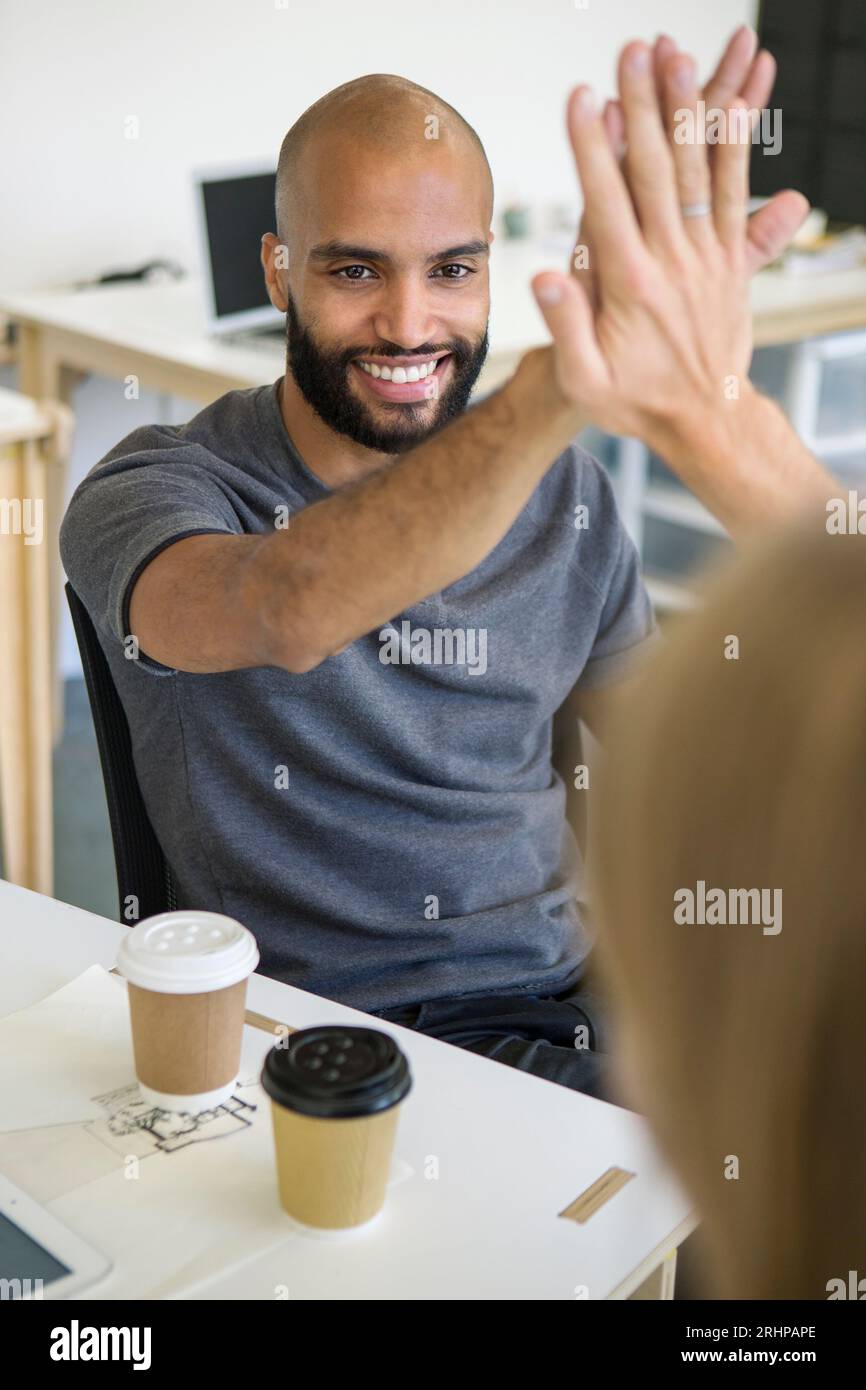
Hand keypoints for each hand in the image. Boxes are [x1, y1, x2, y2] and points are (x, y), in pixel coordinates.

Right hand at [531, 40, 808, 474]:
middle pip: (655, 171)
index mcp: (630, 287)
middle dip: (643, 105)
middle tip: (633, 52)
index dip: (592, 147)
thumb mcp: (585, 382)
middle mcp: (672, 263)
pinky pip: (734, 196)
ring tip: (678, 59)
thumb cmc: (635, 403)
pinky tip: (732, 107)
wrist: (705, 421)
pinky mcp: (731, 260)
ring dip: (688, 110)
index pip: (606, 203)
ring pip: (698, 172)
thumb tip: (546, 274)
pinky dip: (733, 149)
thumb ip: (565, 329)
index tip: (581, 98)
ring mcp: (705, 257)